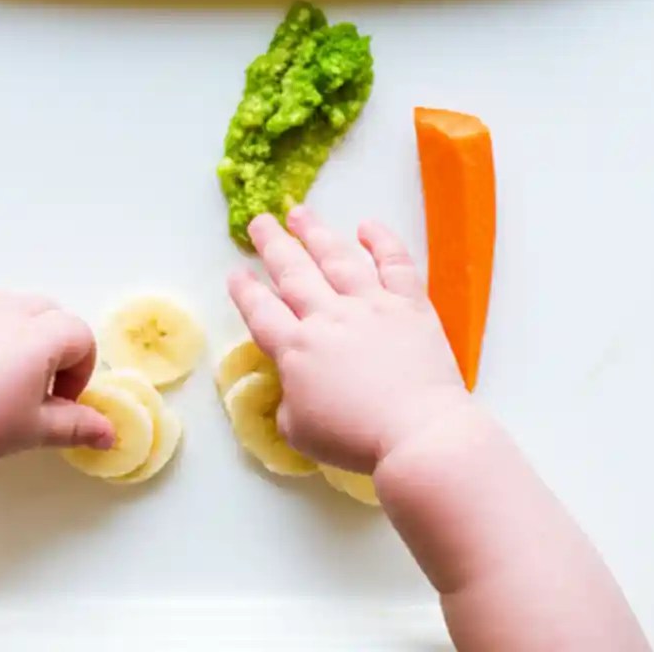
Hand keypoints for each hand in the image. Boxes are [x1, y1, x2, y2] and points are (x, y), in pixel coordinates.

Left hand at [0, 293, 112, 472]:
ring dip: (16, 335)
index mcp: (37, 336)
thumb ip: (76, 426)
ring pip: (6, 308)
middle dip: (53, 344)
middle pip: (47, 312)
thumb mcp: (32, 432)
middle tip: (35, 387)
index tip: (60, 401)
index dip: (80, 369)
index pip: (79, 334)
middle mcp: (3, 310)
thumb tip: (110, 434)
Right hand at [228, 207, 469, 473]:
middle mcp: (328, 317)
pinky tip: (367, 226)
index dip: (245, 291)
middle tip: (259, 221)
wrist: (418, 434)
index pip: (261, 311)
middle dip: (272, 244)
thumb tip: (293, 385)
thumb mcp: (299, 431)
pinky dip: (381, 241)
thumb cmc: (355, 441)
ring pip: (337, 258)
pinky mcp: (410, 306)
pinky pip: (395, 263)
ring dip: (315, 232)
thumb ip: (288, 401)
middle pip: (293, 272)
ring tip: (299, 212)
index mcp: (296, 349)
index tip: (235, 273)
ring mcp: (371, 306)